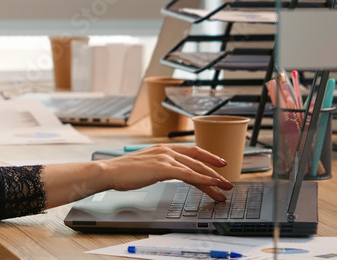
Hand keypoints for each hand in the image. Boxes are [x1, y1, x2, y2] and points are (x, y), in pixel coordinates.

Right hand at [100, 144, 233, 200]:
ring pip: (196, 167)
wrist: (109, 171)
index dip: (207, 157)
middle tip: (227, 180)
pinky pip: (189, 174)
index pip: (190, 151)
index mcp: (162, 149)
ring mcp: (165, 158)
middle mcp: (166, 150)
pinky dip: (203, 179)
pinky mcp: (163, 168)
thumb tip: (164, 173)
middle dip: (214, 170)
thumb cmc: (123, 172)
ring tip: (224, 187)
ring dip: (213, 178)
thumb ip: (157, 166)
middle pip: (197, 159)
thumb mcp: (144, 166)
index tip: (218, 164)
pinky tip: (212, 185)